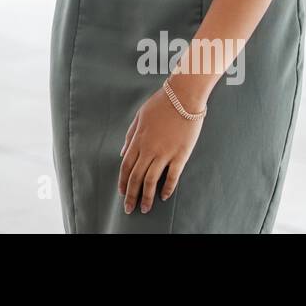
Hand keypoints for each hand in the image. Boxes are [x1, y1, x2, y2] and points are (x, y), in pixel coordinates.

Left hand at [118, 85, 204, 214]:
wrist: (183, 96)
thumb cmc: (161, 103)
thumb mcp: (140, 116)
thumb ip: (130, 135)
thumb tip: (122, 152)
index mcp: (138, 139)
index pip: (126, 166)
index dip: (123, 181)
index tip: (122, 193)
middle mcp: (149, 149)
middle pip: (136, 176)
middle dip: (131, 194)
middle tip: (129, 209)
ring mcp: (165, 152)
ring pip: (151, 180)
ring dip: (146, 196)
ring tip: (144, 208)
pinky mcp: (181, 154)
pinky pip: (172, 176)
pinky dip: (167, 188)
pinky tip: (164, 196)